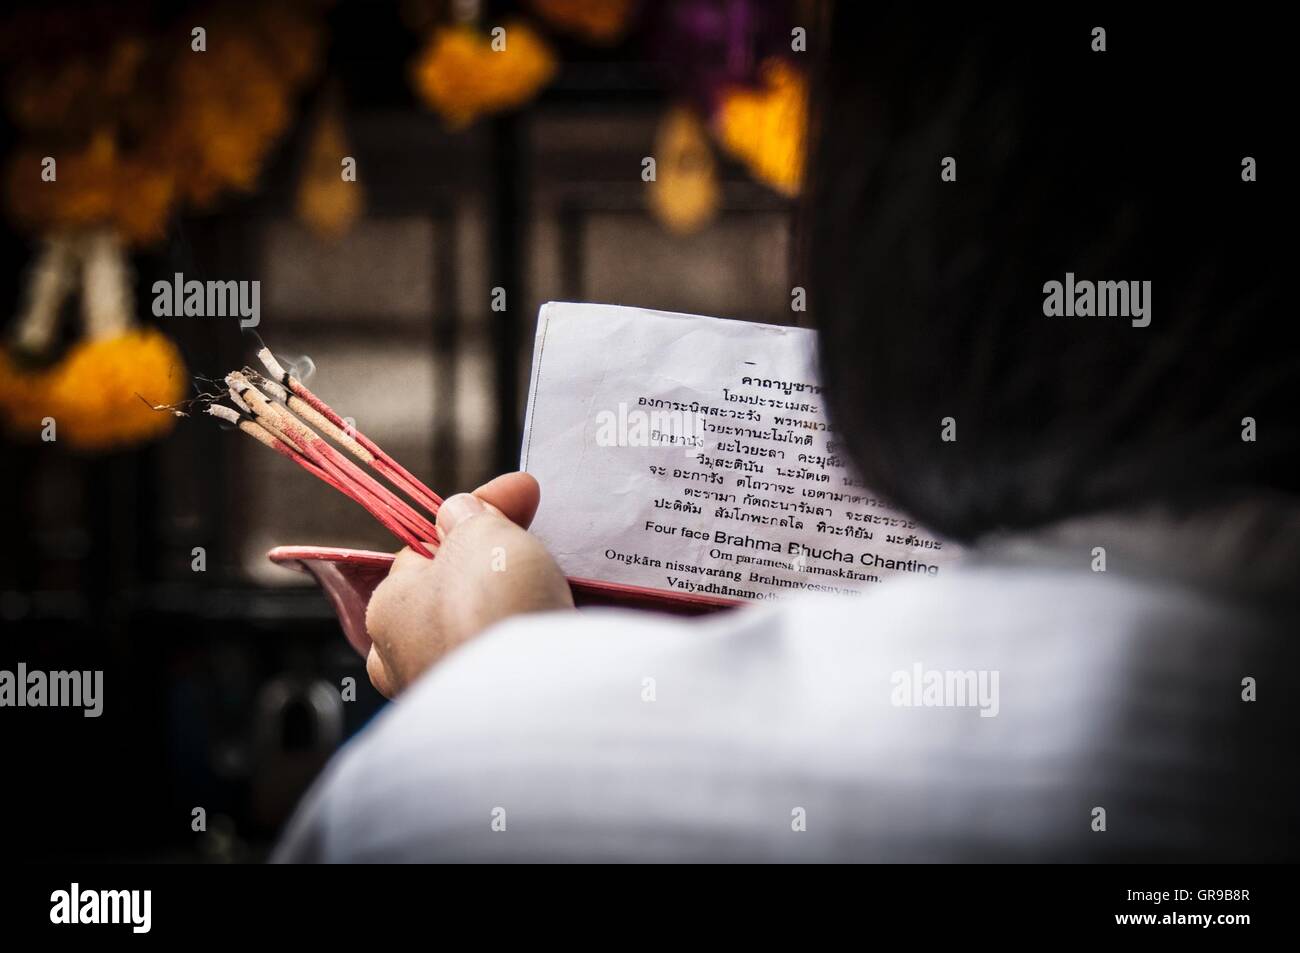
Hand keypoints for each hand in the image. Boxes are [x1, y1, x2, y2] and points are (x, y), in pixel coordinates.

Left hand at [364, 471, 573, 696]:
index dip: (474, 519)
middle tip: (537, 549)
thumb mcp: (480, 535)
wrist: (533, 698)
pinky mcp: (495, 720)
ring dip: (522, 610)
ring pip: (489, 636)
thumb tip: (460, 512)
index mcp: (387, 608)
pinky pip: (519, 669)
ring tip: (560, 590)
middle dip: (496, 571)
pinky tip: (565, 632)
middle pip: (459, 595)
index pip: (425, 552)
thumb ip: (470, 516)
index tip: (521, 494)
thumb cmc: (490, 614)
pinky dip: (541, 649)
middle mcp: (408, 659)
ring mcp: (451, 696)